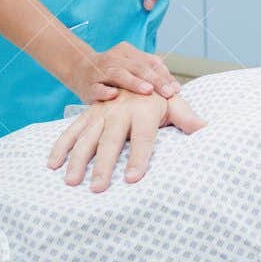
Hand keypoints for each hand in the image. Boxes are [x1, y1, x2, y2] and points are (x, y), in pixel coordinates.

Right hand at [47, 89, 206, 191]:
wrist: (133, 73)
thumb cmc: (157, 98)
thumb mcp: (173, 104)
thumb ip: (187, 118)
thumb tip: (208, 130)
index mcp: (144, 111)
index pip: (144, 139)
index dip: (139, 158)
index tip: (134, 179)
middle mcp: (120, 111)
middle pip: (112, 141)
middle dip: (104, 165)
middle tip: (98, 189)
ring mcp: (100, 113)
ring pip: (87, 138)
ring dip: (78, 160)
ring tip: (72, 182)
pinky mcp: (87, 116)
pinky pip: (71, 131)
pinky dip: (60, 147)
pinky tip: (52, 165)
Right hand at [70, 41, 180, 103]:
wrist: (78, 69)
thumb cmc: (112, 73)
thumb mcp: (131, 67)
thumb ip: (150, 72)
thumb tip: (174, 86)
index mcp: (128, 52)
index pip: (150, 62)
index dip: (164, 75)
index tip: (176, 89)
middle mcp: (115, 58)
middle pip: (138, 67)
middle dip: (155, 80)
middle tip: (168, 93)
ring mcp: (101, 70)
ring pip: (119, 74)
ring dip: (134, 83)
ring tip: (147, 91)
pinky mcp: (88, 84)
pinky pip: (97, 87)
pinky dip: (105, 91)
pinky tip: (113, 95)